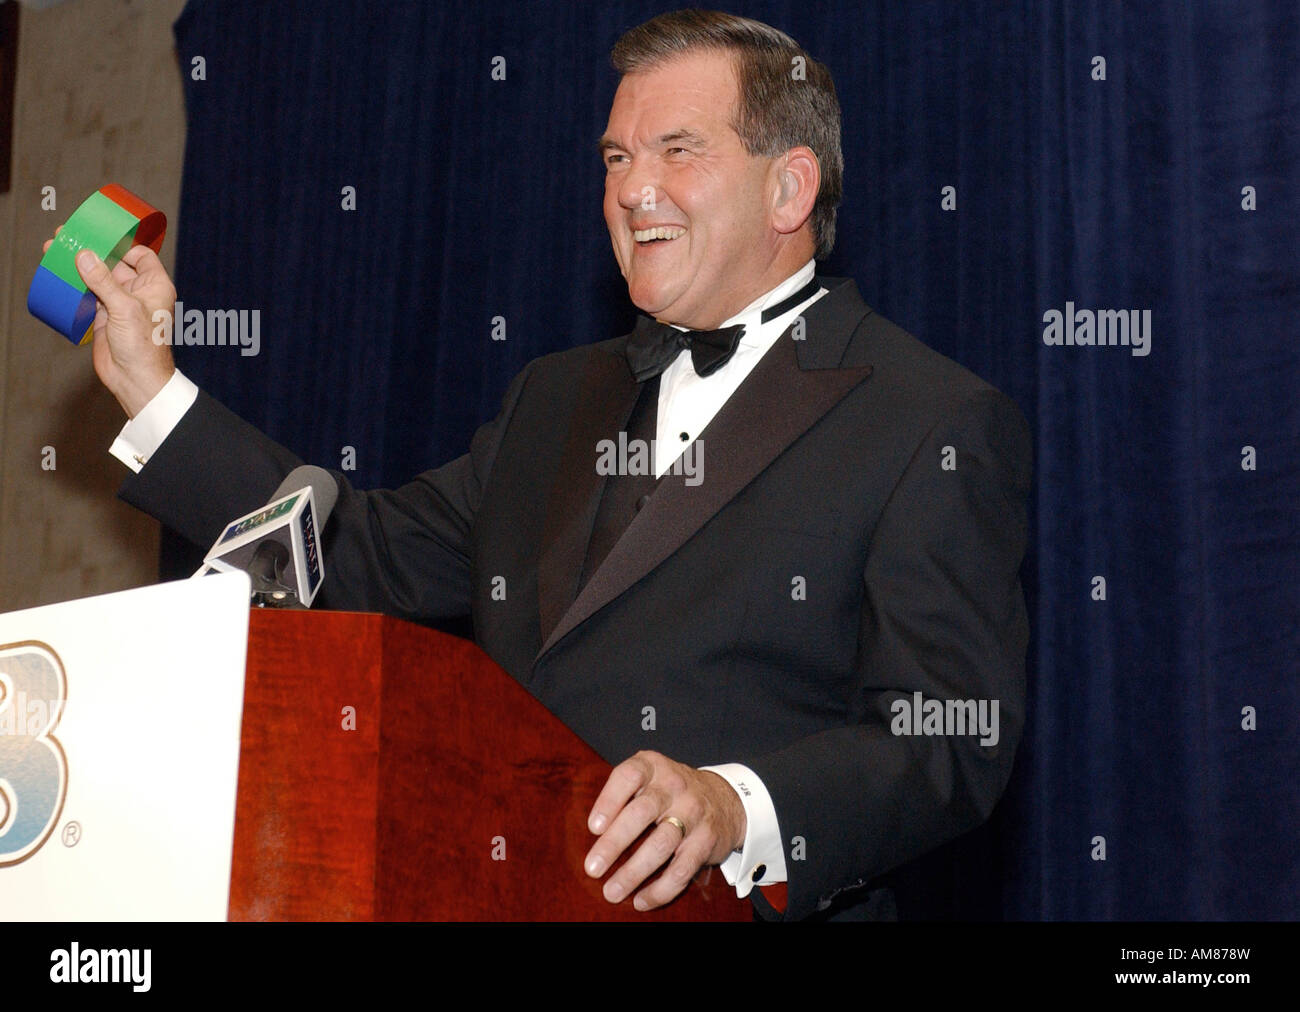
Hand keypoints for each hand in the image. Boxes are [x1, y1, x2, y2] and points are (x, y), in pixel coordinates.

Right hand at [42, 229, 176, 416]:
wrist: (135, 379)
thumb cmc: (143, 346)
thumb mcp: (125, 308)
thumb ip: (103, 281)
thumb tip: (84, 256)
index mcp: (155, 285)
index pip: (142, 255)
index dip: (122, 245)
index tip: (100, 236)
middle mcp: (140, 291)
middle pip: (114, 263)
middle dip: (93, 251)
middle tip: (68, 237)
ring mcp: (121, 303)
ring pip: (99, 278)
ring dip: (80, 266)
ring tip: (56, 251)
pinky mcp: (105, 315)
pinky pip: (89, 293)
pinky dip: (76, 283)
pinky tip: (60, 274)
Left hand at [584, 750, 746, 910]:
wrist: (725, 799)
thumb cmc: (671, 792)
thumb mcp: (650, 778)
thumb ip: (623, 795)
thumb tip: (592, 835)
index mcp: (653, 767)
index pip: (629, 776)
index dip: (608, 801)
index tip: (593, 828)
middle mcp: (674, 786)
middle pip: (641, 813)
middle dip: (614, 843)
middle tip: (592, 868)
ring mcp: (693, 813)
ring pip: (661, 844)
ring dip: (634, 872)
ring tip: (612, 891)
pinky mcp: (706, 840)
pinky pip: (682, 869)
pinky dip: (660, 889)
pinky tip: (642, 900)